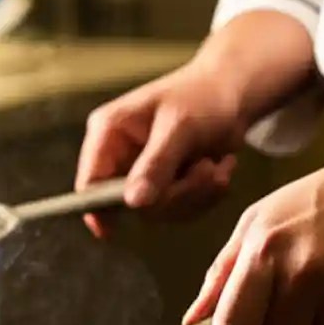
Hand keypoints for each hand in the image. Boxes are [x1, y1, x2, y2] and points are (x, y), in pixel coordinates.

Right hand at [76, 62, 242, 237]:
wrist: (234, 93)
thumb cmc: (203, 97)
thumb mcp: (180, 127)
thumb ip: (156, 164)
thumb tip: (133, 203)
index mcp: (109, 132)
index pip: (89, 181)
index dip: (96, 208)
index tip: (109, 231)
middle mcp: (119, 155)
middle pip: (129, 203)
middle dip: (174, 194)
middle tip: (207, 172)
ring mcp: (141, 173)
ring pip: (157, 211)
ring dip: (194, 195)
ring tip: (215, 166)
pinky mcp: (164, 185)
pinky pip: (177, 211)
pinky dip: (204, 196)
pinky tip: (217, 169)